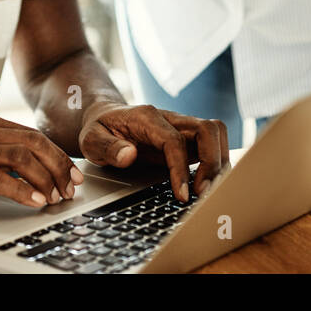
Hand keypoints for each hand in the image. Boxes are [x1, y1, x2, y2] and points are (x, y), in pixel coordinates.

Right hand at [0, 110, 81, 209]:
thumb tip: (29, 168)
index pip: (32, 134)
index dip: (57, 155)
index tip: (71, 174)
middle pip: (33, 142)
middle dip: (59, 167)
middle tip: (70, 189)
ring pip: (21, 157)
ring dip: (45, 179)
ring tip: (54, 198)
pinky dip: (21, 190)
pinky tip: (33, 201)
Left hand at [78, 102, 228, 201]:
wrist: (105, 119)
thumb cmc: (99, 129)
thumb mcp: (91, 139)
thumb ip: (107, 147)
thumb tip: (129, 155)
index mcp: (147, 117)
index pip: (174, 140)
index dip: (181, 168)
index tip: (182, 194)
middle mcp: (170, 119)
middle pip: (208, 129)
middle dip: (212, 162)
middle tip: (202, 192)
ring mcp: (181, 128)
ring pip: (216, 135)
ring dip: (219, 163)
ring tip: (207, 191)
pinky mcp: (187, 139)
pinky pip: (212, 146)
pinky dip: (215, 164)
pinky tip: (206, 185)